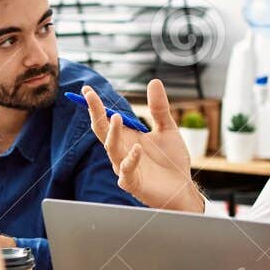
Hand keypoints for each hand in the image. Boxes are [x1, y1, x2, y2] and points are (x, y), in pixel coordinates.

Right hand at [82, 80, 200, 211]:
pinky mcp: (132, 183)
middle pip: (102, 130)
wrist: (182, 189)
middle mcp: (121, 151)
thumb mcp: (167, 128)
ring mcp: (124, 167)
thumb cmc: (172, 161)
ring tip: (116, 117)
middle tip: (90, 96)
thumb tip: (154, 81)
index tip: (88, 89)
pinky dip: (131, 159)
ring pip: (111, 148)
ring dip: (112, 133)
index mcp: (127, 137)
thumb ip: (159, 108)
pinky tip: (138, 148)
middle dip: (95, 113)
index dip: (96, 105)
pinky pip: (127, 170)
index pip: (106, 119)